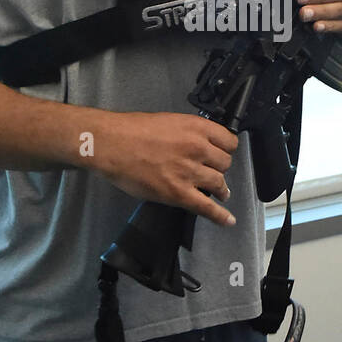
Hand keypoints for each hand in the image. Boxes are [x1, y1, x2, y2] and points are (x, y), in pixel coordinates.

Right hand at [96, 111, 238, 226]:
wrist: (112, 143)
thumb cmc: (133, 130)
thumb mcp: (170, 121)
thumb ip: (189, 133)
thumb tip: (199, 145)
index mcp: (196, 127)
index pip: (229, 141)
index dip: (226, 150)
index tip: (221, 155)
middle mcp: (198, 148)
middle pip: (225, 163)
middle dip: (219, 168)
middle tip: (211, 172)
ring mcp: (189, 172)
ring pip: (219, 183)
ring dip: (220, 189)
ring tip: (220, 193)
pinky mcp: (178, 193)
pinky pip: (206, 207)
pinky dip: (219, 216)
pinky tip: (227, 220)